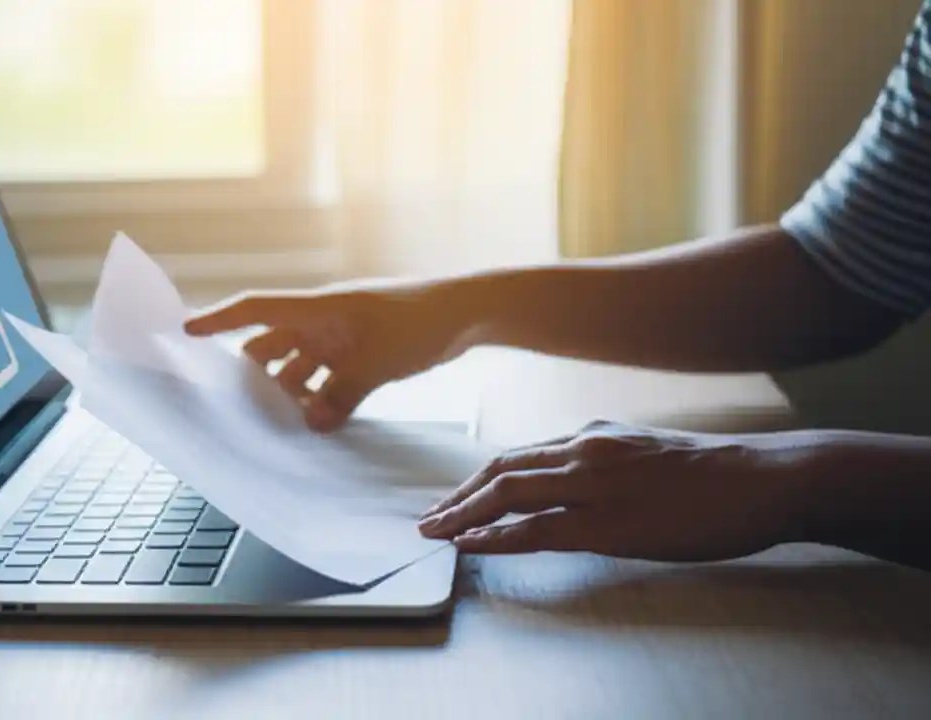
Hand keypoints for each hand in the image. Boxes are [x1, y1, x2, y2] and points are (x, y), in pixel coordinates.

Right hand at [184, 284, 470, 430]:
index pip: (254, 310)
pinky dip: (321, 397)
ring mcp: (341, 336)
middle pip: (271, 346)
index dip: (217, 319)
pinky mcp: (361, 352)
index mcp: (316, 309)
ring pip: (300, 367)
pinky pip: (328, 377)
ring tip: (285, 427)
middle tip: (241, 410)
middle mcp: (322, 321)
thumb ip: (338, 396)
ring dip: (292, 393)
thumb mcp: (374, 364)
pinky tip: (321, 423)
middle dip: (255, 376)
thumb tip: (309, 425)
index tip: (184, 331)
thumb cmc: (417, 322)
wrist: (467, 312)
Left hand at [419, 420, 817, 560]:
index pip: (519, 455)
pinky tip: (472, 545)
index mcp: (593, 436)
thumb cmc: (715, 474)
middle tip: (428, 518)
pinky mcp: (609, 522)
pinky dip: (496, 537)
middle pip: (500, 470)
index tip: (453, 498)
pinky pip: (536, 530)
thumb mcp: (647, 454)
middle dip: (457, 495)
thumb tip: (574, 483)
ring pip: (508, 494)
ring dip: (463, 514)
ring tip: (435, 532)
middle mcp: (585, 452)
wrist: (766, 478)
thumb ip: (606, 463)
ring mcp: (595, 485)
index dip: (478, 479)